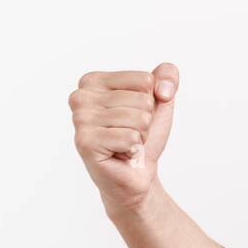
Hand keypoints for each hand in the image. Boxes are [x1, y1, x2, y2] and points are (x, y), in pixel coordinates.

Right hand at [70, 62, 179, 213]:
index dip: (151, 100)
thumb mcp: (161, 99)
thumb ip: (167, 76)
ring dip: (141, 135)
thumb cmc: (142, 133)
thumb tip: (164, 88)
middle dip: (146, 120)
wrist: (137, 171)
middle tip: (130, 132)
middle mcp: (81, 97)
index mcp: (93, 81)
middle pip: (143, 100)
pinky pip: (131, 137)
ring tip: (126, 142)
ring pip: (139, 119)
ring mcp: (80, 120)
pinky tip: (121, 153)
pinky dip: (134, 148)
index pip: (145, 79)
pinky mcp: (85, 142)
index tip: (135, 113)